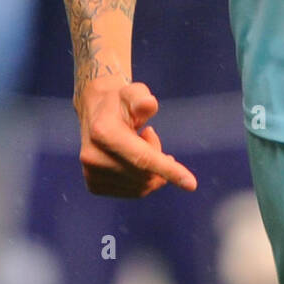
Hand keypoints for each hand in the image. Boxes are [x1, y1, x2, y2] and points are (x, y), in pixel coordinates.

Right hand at [77, 79, 197, 196]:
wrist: (95, 112)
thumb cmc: (121, 102)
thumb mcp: (133, 92)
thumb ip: (142, 98)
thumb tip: (148, 105)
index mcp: (103, 133)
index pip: (142, 158)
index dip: (168, 171)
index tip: (192, 185)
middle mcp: (93, 157)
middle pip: (145, 174)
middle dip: (159, 158)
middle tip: (149, 134)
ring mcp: (91, 174)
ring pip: (141, 186)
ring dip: (152, 169)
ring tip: (140, 144)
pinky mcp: (94, 186)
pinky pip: (133, 191)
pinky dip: (143, 179)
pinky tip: (135, 160)